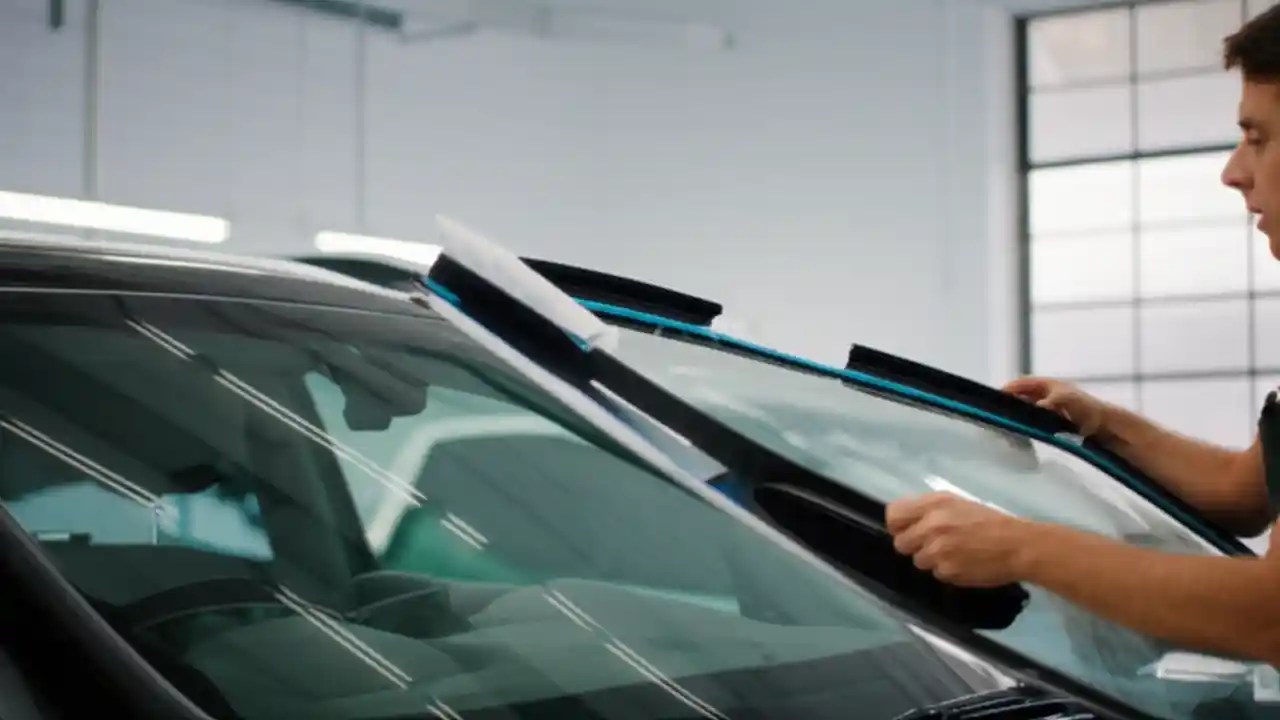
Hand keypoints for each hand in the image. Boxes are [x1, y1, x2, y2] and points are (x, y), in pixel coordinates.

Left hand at [885, 492, 1032, 587]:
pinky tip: (964, 563)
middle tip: (933, 545)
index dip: (899, 526)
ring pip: (918, 560)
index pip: (893, 516)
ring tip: (954, 553)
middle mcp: (931, 526)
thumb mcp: (958, 503)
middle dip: (914, 546)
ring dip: (932, 560)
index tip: (907, 530)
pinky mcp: (947, 571)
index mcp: (933, 504)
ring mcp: (937, 551)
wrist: (1018, 545)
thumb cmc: (990, 521)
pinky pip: (936, 573)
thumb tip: (907, 521)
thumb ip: (930, 510)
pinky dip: (947, 571)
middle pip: (901, 543)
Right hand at [1002, 376, 1108, 437]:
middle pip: (1021, 396)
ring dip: (1019, 414)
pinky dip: (1027, 423)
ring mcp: (1050, 406)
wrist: (1105, 424)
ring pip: (1027, 409)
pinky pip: (1034, 420)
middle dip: (1010, 403)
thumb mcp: (1065, 400)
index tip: (995, 398)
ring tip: (1007, 423)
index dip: (1008, 389)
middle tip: (998, 413)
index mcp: (1047, 384)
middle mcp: (1046, 393)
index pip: (1021, 383)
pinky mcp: (1053, 420)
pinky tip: (1023, 431)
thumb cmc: (1086, 409)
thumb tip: (1035, 407)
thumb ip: (1048, 402)